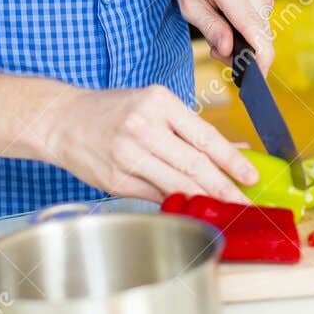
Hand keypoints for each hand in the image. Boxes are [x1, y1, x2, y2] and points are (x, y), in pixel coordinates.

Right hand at [44, 85, 259, 202]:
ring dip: (205, 201)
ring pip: (177, 185)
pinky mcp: (117, 180)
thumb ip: (191, 130)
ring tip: (226, 211)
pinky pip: (156, 196)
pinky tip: (194, 210)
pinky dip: (177, 204)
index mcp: (158, 102)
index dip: (232, 160)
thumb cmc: (112, 111)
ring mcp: (128, 155)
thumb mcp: (153, 106)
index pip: (205, 136)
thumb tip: (235, 150)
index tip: (252, 177)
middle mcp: (143, 127)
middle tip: (245, 204)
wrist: (62, 120)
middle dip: (225, 189)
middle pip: (195, 165)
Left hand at [174, 0, 272, 72]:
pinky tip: (231, 19)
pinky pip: (262, 19)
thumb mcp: (187, 0)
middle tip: (218, 51)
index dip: (259, 59)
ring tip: (220, 31)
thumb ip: (209, 26)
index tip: (253, 78)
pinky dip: (249, 28)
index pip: (254, 30)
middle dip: (246, 54)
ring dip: (246, 40)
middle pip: (263, 35)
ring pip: (263, 29)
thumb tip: (228, 50)